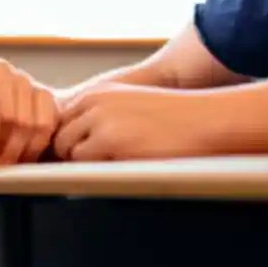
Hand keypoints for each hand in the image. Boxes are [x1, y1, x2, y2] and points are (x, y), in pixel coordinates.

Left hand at [0, 57, 58, 164]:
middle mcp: (1, 70)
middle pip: (13, 114)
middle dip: (3, 149)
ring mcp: (25, 81)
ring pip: (35, 120)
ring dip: (21, 151)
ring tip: (3, 165)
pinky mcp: (41, 95)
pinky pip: (50, 122)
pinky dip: (38, 145)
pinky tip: (20, 157)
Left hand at [54, 83, 214, 160]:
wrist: (205, 120)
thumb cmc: (174, 120)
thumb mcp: (129, 106)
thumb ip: (100, 119)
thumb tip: (71, 147)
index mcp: (97, 93)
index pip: (62, 123)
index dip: (73, 144)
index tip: (92, 156)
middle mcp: (94, 101)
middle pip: (61, 139)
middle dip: (76, 156)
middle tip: (104, 168)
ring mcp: (100, 120)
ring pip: (71, 154)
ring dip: (89, 166)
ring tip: (119, 167)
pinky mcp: (111, 141)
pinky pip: (86, 167)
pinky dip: (100, 174)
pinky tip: (126, 169)